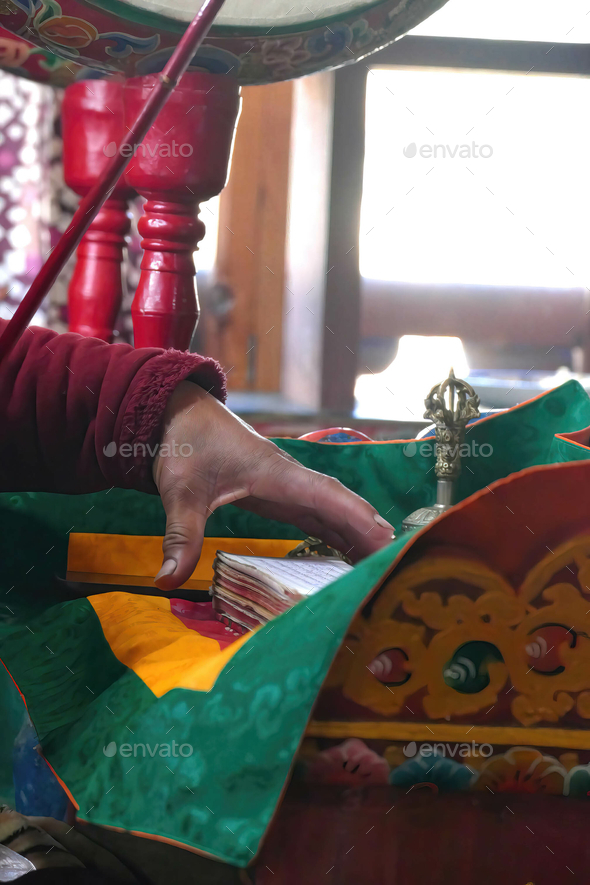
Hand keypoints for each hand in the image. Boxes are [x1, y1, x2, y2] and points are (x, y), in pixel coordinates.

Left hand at [152, 382, 393, 590]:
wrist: (176, 413)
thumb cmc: (185, 443)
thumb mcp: (180, 490)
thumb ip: (181, 535)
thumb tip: (167, 581)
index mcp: (274, 472)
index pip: (325, 495)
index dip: (355, 516)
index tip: (383, 536)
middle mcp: (288, 478)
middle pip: (338, 504)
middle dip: (367, 531)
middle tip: (397, 561)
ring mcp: (284, 486)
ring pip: (330, 510)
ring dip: (355, 533)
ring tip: (383, 564)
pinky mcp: (276, 494)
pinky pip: (314, 515)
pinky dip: (335, 532)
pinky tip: (349, 551)